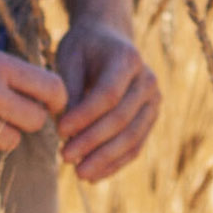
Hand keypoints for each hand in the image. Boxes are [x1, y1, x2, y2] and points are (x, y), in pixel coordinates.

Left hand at [56, 18, 159, 181]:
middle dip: (91, 142)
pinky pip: (136, 146)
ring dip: (104, 159)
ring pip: (131, 138)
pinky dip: (114, 163)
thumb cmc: (84, 46)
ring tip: (78, 172)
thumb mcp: (70, 56)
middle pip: (121, 119)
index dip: (84, 116)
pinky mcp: (151, 118)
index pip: (108, 94)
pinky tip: (94, 174)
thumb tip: (67, 130)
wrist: (108, 38)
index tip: (59, 130)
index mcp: (127, 58)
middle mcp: (147, 80)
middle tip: (64, 156)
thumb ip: (70, 89)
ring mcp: (153, 101)